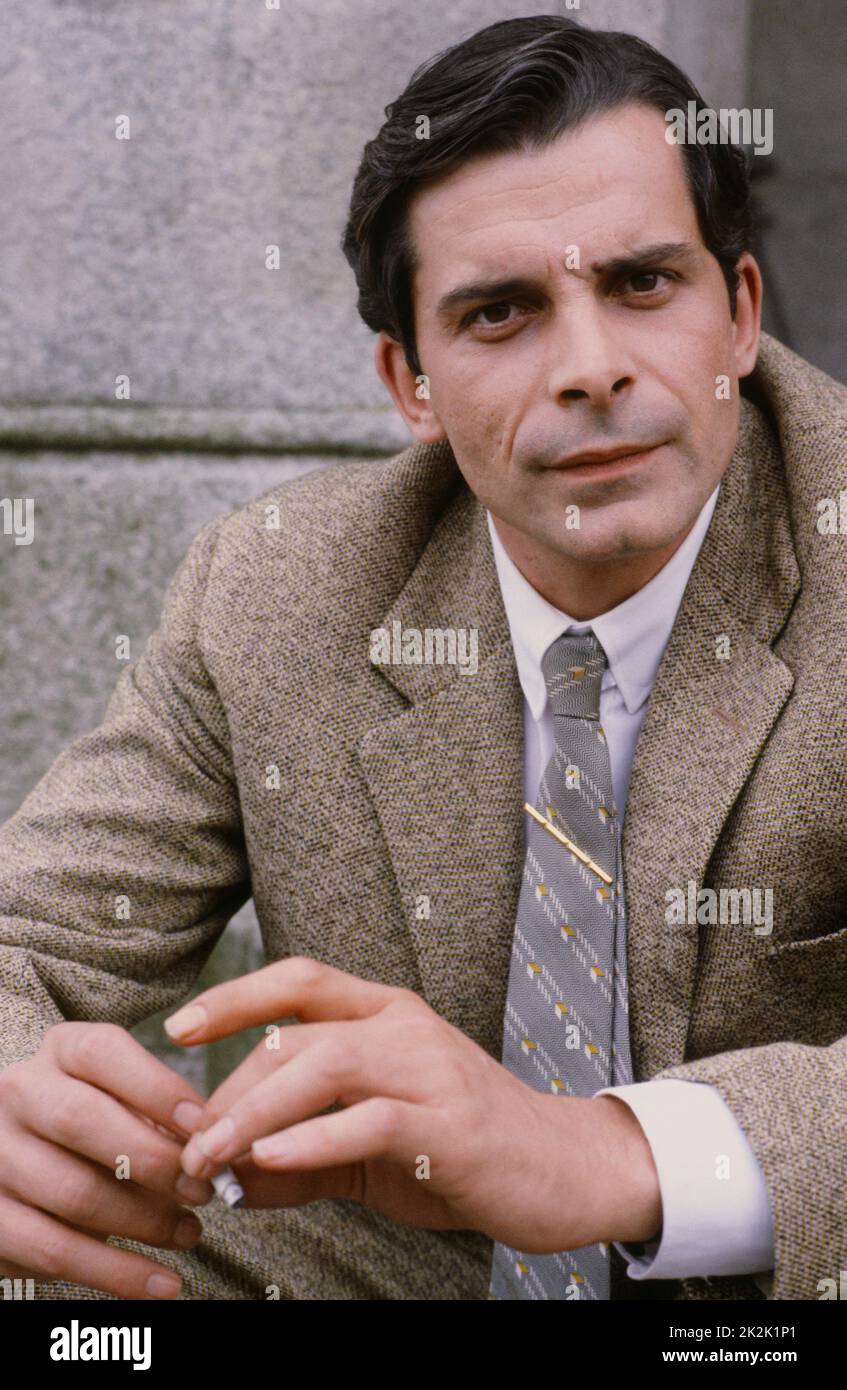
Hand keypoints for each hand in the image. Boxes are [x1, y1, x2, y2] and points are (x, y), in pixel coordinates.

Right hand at [0, 1022, 215, 1298]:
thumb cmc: (98, 1126)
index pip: (102, 1052)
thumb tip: (214, 1144)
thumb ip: (159, 1114)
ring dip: (144, 1221)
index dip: (159, 1089)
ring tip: (189, 1233)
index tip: (208, 1127)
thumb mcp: (121, 1100)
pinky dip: (118, 1273)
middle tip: (203, 1189)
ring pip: (73, 1191)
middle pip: (82, 1120)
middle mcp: (17, 1093)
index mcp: (59, 1050)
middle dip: (154, 1160)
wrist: (22, 1163)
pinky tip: (161, 1283)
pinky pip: (56, 1251)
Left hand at [166, 958, 661, 1251]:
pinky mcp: (449, 1125)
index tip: (177, 1027)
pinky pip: (369, 1121)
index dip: (235, 997)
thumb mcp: (372, 1146)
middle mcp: (406, 1026)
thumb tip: (227, 1175)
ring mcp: (430, 1069)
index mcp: (387, 1014)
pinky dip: (311, 1140)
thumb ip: (303, 1151)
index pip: (300, 980)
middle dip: (229, 1089)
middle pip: (297, 1032)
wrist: (565, 1170)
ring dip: (255, 1113)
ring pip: (324, 1065)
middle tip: (187, 1145)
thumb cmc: (461, 1150)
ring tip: (211, 1157)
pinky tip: (270, 1163)